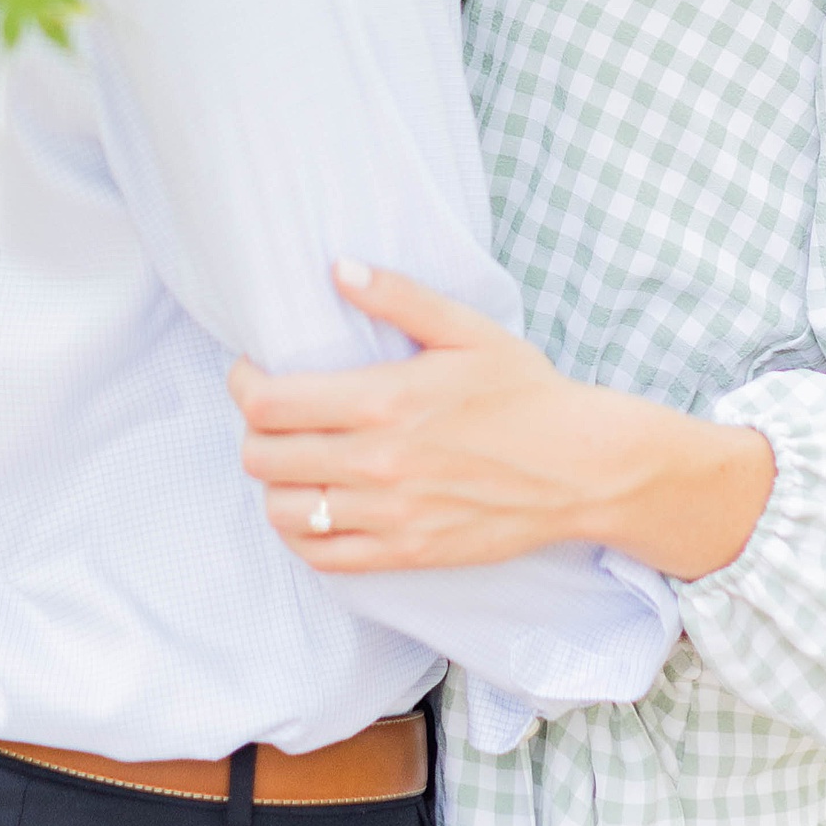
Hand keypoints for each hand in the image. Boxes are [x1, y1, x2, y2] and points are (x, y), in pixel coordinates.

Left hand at [229, 263, 775, 579]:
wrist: (581, 468)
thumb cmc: (526, 392)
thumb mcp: (468, 329)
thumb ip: (398, 295)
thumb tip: (338, 268)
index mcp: (385, 401)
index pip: (270, 405)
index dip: (244, 386)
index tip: (253, 373)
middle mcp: (378, 464)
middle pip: (264, 459)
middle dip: (254, 431)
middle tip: (273, 413)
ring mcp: (390, 517)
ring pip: (284, 512)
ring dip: (275, 483)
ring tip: (293, 459)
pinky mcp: (405, 553)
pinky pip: (323, 556)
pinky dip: (303, 532)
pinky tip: (316, 505)